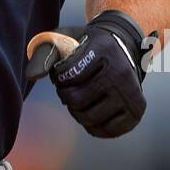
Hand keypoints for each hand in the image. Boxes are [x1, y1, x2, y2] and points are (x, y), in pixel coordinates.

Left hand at [25, 9, 156, 138]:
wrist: (124, 46)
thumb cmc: (88, 45)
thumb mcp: (66, 39)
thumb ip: (44, 54)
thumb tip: (32, 76)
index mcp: (103, 48)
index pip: (66, 75)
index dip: (58, 77)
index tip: (64, 71)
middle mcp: (121, 70)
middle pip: (76, 100)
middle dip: (66, 96)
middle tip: (70, 88)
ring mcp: (131, 91)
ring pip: (89, 118)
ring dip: (77, 111)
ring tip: (81, 97)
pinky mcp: (137, 109)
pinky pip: (106, 131)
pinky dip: (94, 125)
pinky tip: (94, 108)